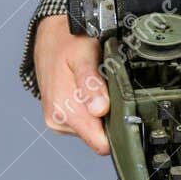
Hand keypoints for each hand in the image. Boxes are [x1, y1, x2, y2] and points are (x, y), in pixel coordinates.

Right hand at [32, 14, 110, 154]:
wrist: (50, 36)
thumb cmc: (68, 43)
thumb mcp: (84, 56)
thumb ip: (91, 84)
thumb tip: (100, 109)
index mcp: (64, 112)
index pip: (100, 143)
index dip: (119, 133)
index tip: (130, 116)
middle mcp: (59, 121)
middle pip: (100, 135)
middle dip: (111, 116)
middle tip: (112, 89)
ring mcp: (60, 120)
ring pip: (95, 128)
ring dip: (103, 110)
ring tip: (99, 85)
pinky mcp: (62, 117)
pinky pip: (87, 120)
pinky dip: (94, 106)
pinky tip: (92, 89)